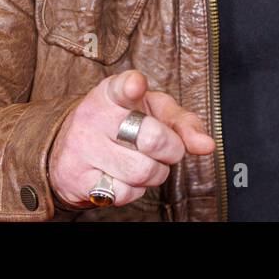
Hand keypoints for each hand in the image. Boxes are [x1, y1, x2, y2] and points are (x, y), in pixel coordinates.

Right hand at [48, 69, 215, 208]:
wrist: (71, 148)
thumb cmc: (124, 123)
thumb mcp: (154, 111)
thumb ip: (183, 123)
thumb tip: (207, 145)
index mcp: (112, 93)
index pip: (122, 87)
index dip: (132, 86)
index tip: (136, 85)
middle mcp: (93, 117)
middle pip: (152, 139)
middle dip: (172, 150)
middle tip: (168, 148)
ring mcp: (81, 148)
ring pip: (142, 172)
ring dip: (155, 173)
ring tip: (145, 162)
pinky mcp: (76, 178)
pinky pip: (123, 193)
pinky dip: (133, 191)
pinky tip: (122, 177)